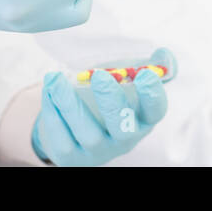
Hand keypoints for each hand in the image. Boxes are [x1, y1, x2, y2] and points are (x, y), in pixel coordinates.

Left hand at [32, 52, 171, 165]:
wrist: (80, 126)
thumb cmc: (112, 98)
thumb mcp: (130, 81)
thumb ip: (151, 65)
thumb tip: (163, 54)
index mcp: (143, 118)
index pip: (156, 111)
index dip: (153, 96)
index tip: (145, 75)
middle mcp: (124, 138)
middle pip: (123, 128)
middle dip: (111, 102)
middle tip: (98, 75)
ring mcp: (98, 151)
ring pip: (87, 133)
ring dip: (70, 103)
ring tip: (55, 78)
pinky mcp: (71, 157)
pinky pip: (61, 137)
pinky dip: (52, 112)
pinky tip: (48, 90)